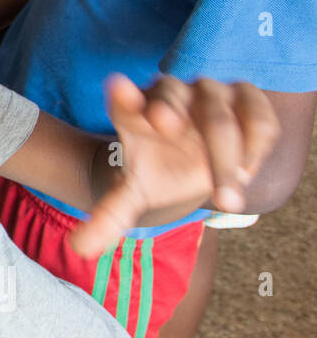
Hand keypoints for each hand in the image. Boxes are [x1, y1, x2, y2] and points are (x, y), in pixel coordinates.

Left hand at [72, 75, 279, 257]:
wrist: (194, 159)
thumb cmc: (158, 171)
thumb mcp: (133, 192)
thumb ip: (109, 214)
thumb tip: (79, 248)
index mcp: (135, 114)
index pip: (123, 100)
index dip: (122, 96)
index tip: (117, 89)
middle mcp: (170, 95)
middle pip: (168, 97)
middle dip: (168, 109)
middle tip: (165, 126)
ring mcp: (209, 93)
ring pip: (217, 111)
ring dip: (223, 150)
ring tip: (225, 195)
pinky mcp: (247, 98)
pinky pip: (258, 116)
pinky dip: (256, 143)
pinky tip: (247, 171)